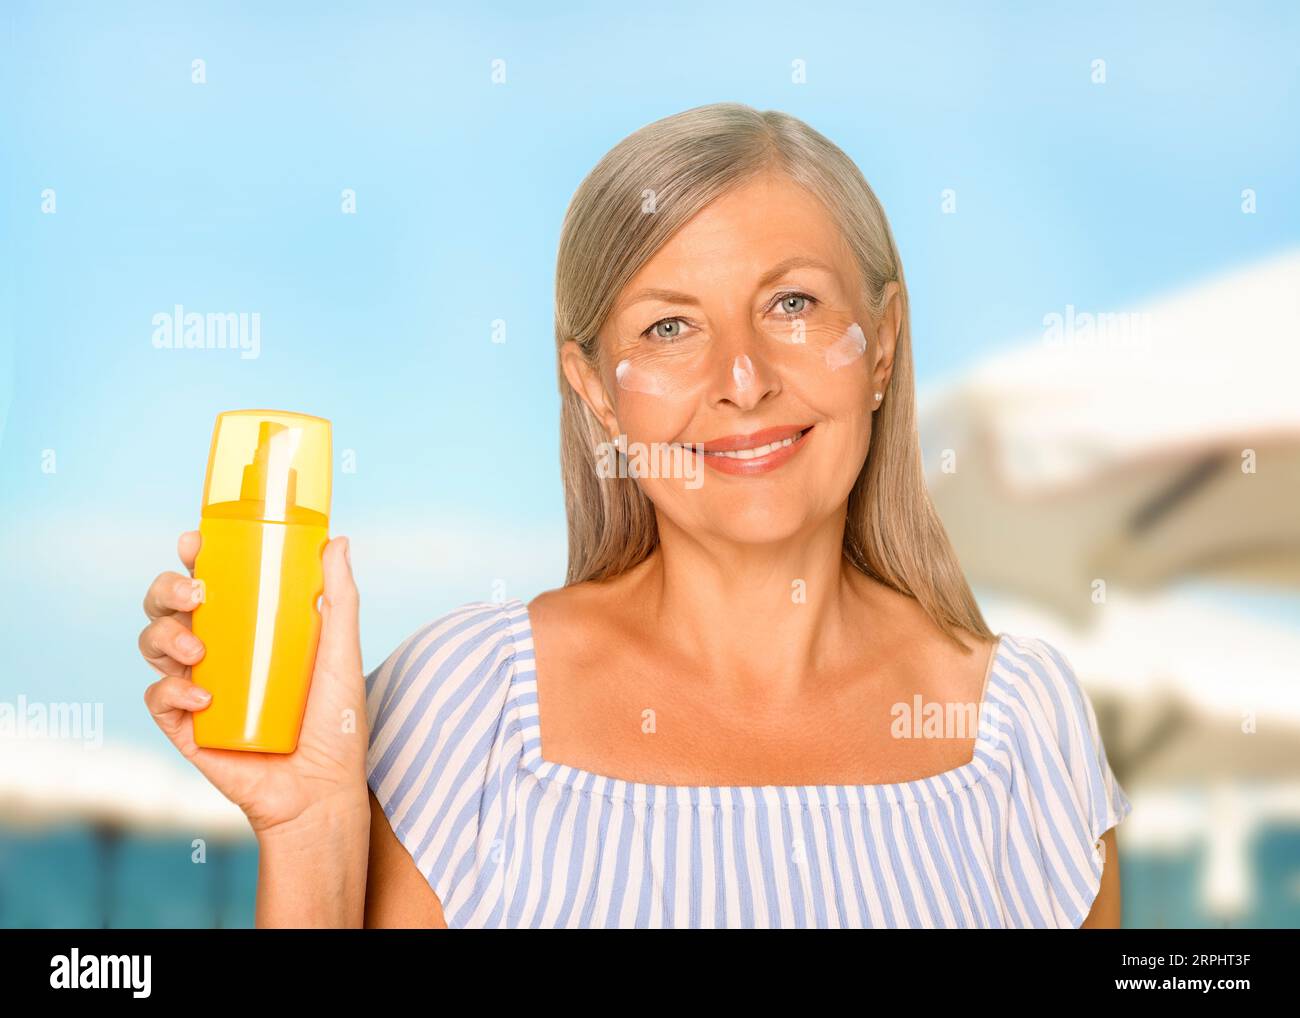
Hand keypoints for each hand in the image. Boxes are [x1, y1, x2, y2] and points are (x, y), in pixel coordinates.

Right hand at [141, 530, 369, 836]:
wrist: (322, 790)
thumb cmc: (337, 722)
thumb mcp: (342, 653)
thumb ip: (340, 598)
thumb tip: (336, 540)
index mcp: (250, 628)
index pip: (211, 581)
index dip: (193, 557)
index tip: (194, 542)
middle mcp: (218, 653)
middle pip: (167, 606)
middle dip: (167, 590)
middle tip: (197, 595)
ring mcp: (197, 688)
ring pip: (153, 643)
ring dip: (165, 635)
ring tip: (199, 650)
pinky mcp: (185, 728)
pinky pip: (157, 697)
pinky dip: (171, 690)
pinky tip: (202, 697)